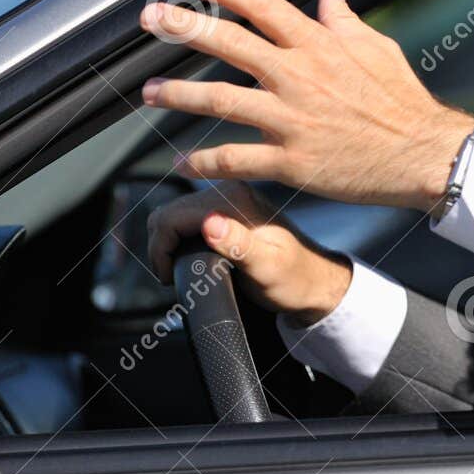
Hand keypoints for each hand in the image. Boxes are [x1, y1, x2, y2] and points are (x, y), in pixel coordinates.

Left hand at [138, 0, 473, 209]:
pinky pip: (237, 158)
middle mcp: (300, 77)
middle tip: (151, 18)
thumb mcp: (379, 48)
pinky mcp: (293, 161)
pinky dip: (205, 162)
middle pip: (230, 43)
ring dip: (179, 94)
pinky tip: (182, 163)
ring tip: (150, 92)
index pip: (264, 6)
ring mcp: (293, 120)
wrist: (424, 154)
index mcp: (320, 46)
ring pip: (221, 100)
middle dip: (185, 26)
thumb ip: (345, 20)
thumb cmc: (404, 101)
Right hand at [145, 182, 351, 324]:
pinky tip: (185, 257)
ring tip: (175, 268)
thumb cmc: (294, 279)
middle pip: (168, 211)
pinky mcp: (226, 211)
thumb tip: (209, 224)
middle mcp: (230, 192)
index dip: (161, 247)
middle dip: (161, 245)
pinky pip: (185, 218)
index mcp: (236, 199)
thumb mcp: (267, 268)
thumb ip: (238, 245)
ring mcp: (227, 199)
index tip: (168, 274)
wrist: (313, 282)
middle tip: (170, 275)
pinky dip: (176, 238)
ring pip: (172, 214)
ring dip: (166, 242)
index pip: (174, 215)